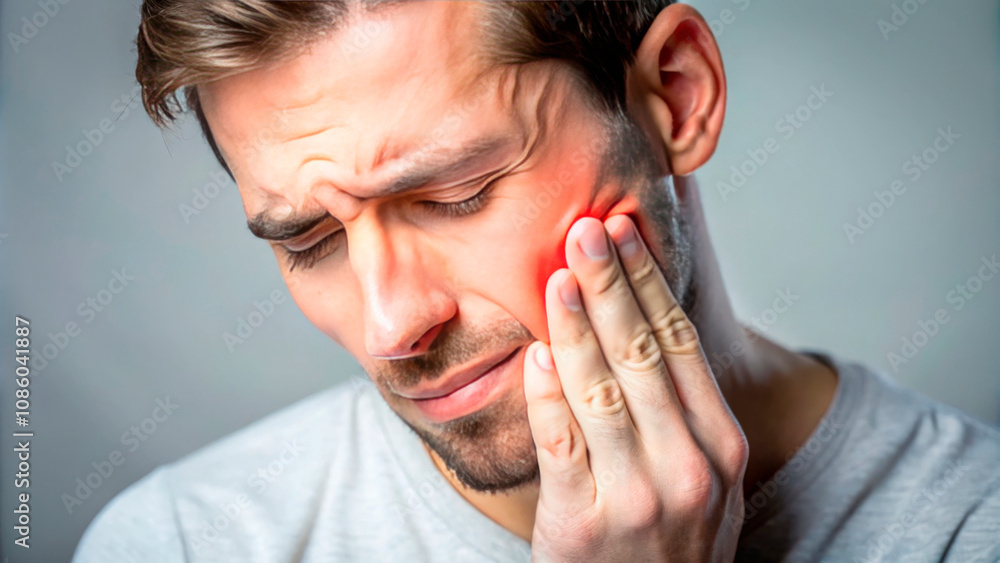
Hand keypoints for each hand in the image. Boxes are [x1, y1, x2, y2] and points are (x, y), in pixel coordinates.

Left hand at [523, 215, 748, 561]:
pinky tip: (538, 353)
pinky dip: (547, 394)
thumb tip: (637, 319)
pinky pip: (561, 443)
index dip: (649, 284)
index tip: (624, 232)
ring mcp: (639, 496)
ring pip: (601, 390)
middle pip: (643, 355)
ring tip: (559, 273)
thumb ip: (680, 407)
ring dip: (577, 325)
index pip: (679, 344)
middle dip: (612, 285)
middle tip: (587, 228)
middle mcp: (689, 465)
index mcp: (721, 443)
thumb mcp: (704, 475)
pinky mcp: (586, 522)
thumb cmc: (670, 537)